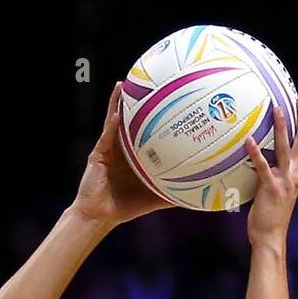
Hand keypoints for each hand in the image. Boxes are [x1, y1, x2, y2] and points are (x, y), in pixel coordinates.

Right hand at [72, 83, 174, 227]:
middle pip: (133, 121)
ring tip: (128, 84)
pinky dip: (112, 120)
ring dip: (121, 102)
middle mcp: (125, 148)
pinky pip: (107, 133)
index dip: (159, 118)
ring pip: (117, 121)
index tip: (173, 101)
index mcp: (138, 156)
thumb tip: (197, 194)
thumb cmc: (125, 207)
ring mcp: (111, 147)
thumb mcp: (153, 199)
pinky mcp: (99, 151)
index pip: (150, 133)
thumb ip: (172, 194)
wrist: (99, 215)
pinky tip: (119, 108)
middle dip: (140, 103)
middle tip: (153, 83)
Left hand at [244, 96, 297, 244]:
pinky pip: (263, 167)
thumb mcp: (274, 194)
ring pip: (285, 149)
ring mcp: (284, 182)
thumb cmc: (270, 219)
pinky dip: (256, 153)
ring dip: (282, 128)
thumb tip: (260, 165)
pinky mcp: (270, 189)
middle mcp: (294, 176)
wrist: (270, 238)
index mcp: (296, 176)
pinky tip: (249, 141)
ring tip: (276, 109)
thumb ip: (271, 178)